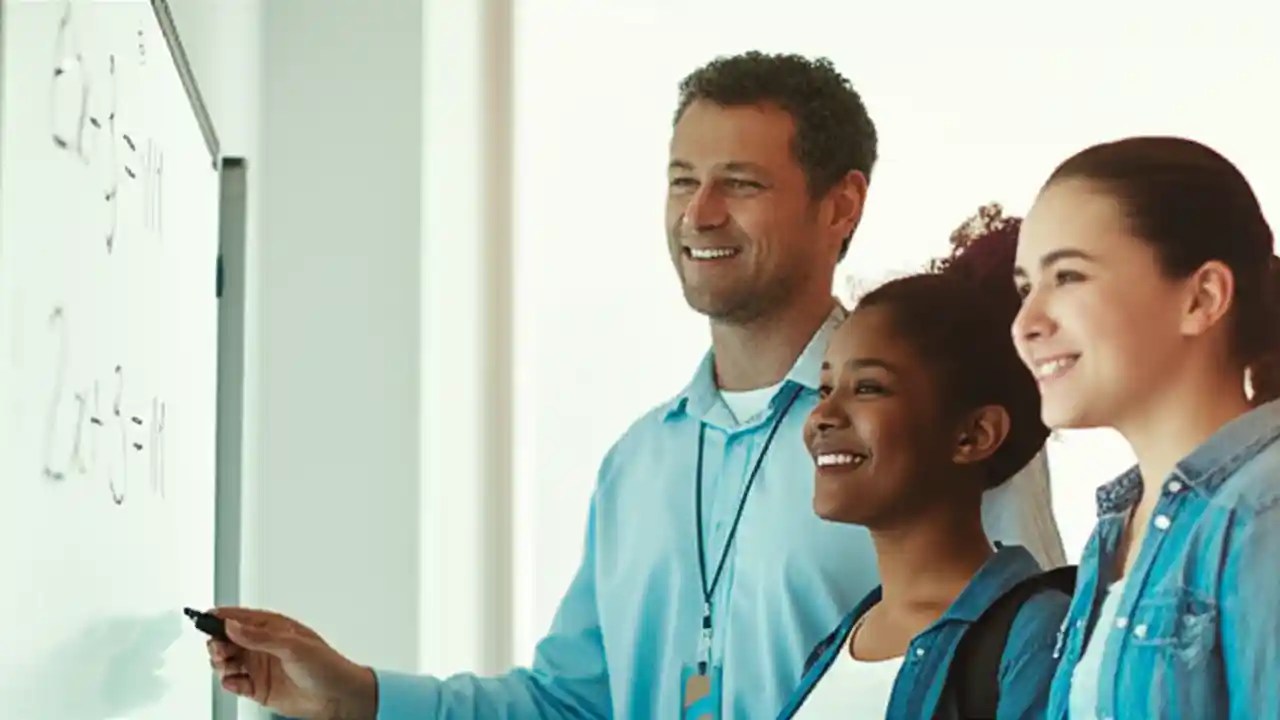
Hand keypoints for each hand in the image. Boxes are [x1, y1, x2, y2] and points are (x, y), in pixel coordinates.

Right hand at [206, 607, 376, 719]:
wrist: (337, 697)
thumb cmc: (325, 665)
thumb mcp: (293, 646)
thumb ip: (260, 637)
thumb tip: (233, 626)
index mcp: (273, 627)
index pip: (240, 618)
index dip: (220, 617)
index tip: (204, 619)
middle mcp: (262, 645)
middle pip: (227, 639)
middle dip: (217, 642)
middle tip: (219, 649)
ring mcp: (259, 666)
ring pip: (226, 660)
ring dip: (220, 662)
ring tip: (225, 664)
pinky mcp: (257, 687)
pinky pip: (233, 683)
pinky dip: (229, 682)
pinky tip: (234, 682)